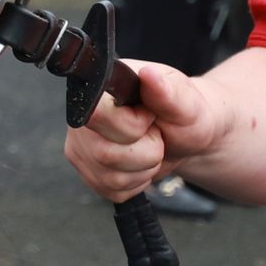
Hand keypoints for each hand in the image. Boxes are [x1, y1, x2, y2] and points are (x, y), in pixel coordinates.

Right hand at [64, 61, 227, 200]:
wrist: (185, 138)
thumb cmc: (183, 113)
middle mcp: (81, 119)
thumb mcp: (185, 100)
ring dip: (143, 169)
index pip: (96, 115)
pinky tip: (141, 165)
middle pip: (105, 154)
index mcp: (99, 91)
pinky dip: (137, 183)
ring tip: (150, 149)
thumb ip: (168, 90)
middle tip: (154, 135)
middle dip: (146, 152)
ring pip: (110, 177)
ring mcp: (81, 148)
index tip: (148, 117)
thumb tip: (149, 74)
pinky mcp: (89, 174)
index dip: (131, 125)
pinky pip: (112, 190)